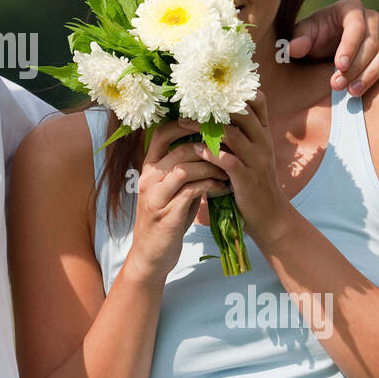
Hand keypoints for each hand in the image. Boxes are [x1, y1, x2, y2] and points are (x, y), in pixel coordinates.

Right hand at [125, 119, 231, 280]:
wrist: (152, 255)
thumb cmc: (167, 219)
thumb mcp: (172, 189)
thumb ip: (183, 168)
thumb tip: (207, 144)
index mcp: (149, 168)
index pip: (160, 134)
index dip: (184, 123)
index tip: (210, 122)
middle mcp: (148, 179)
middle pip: (177, 149)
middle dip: (207, 147)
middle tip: (230, 148)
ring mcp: (155, 196)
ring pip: (185, 168)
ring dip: (212, 167)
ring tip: (230, 171)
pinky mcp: (166, 214)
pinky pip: (191, 191)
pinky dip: (210, 185)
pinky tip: (223, 187)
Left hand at [196, 90, 292, 243]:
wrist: (269, 215)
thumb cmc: (252, 181)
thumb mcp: (250, 154)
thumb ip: (237, 134)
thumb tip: (210, 113)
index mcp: (263, 134)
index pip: (257, 101)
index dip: (236, 90)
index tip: (209, 85)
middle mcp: (263, 143)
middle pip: (242, 112)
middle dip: (213, 105)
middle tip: (187, 102)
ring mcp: (257, 161)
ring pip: (232, 134)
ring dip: (204, 127)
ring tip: (182, 123)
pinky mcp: (247, 179)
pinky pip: (227, 161)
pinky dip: (209, 153)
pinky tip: (194, 149)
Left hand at [287, 0, 378, 96]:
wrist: (321, 52)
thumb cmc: (310, 40)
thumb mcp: (300, 38)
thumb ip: (297, 41)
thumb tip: (294, 48)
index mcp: (349, 9)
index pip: (356, 24)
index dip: (349, 46)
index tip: (339, 66)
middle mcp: (371, 19)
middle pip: (372, 42)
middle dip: (355, 67)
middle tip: (337, 85)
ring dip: (371, 75)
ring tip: (352, 92)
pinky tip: (375, 86)